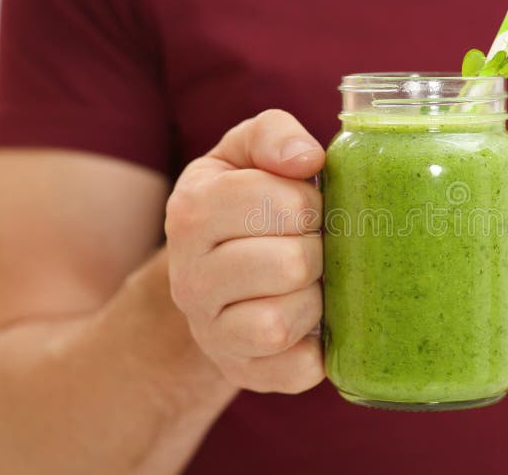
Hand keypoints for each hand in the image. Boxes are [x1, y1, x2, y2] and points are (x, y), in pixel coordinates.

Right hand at [165, 110, 324, 393]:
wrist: (215, 276)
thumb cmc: (247, 206)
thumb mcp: (248, 155)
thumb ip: (274, 135)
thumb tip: (305, 159)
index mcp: (193, 210)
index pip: (285, 204)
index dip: (313, 204)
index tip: (307, 207)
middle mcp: (189, 276)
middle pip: (292, 263)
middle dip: (319, 250)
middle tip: (311, 246)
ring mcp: (210, 331)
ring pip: (286, 319)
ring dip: (316, 299)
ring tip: (308, 284)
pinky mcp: (242, 371)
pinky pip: (297, 368)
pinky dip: (317, 348)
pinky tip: (310, 325)